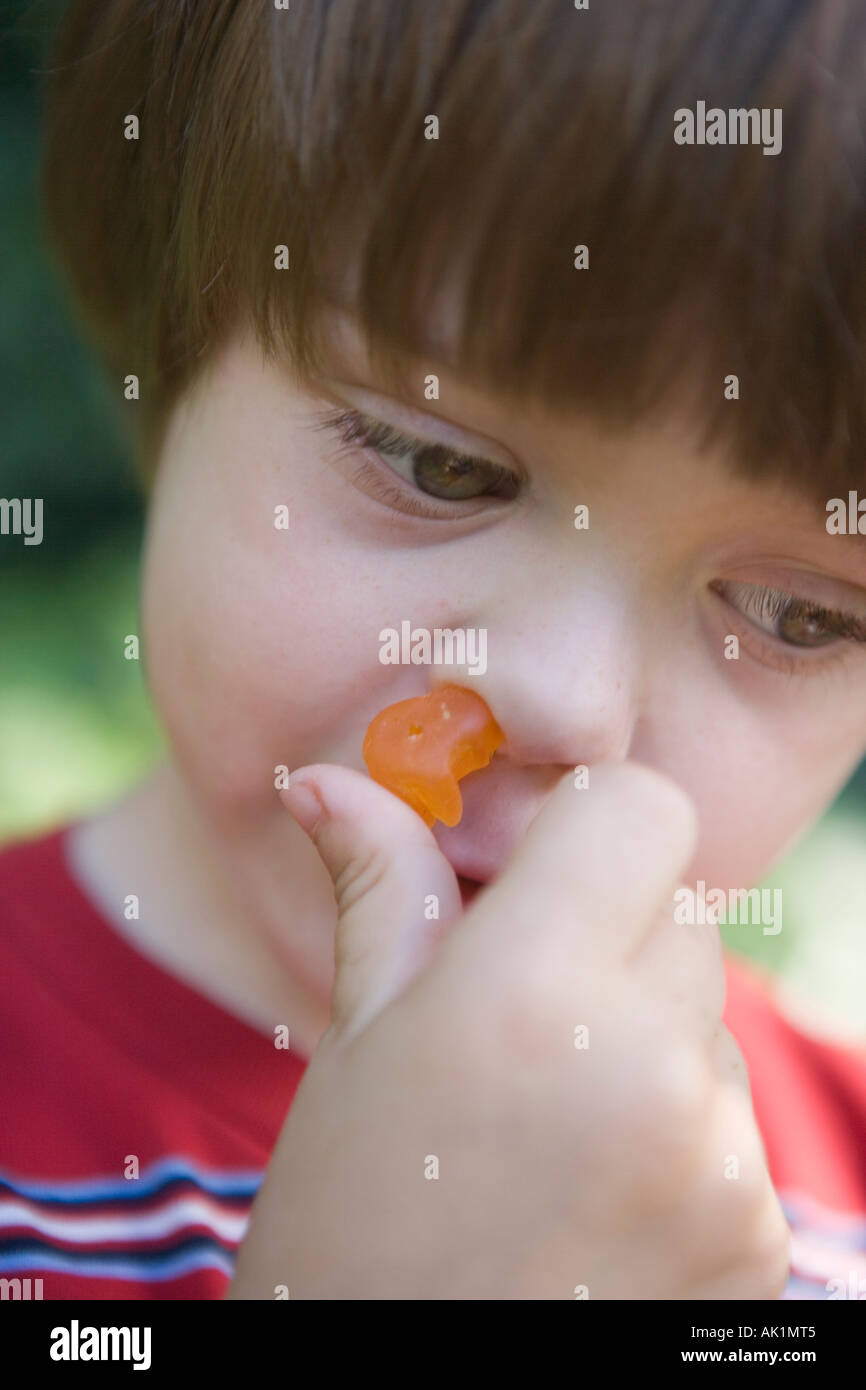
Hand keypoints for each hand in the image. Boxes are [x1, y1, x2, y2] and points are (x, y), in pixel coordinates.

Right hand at [227, 761, 789, 1299]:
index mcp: (529, 996)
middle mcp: (648, 1068)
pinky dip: (679, 1133)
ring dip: (647, 1039)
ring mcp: (719, 1161)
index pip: (644, 809)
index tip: (539, 877)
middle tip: (523, 1019)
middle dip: (611, 935)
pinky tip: (596, 1198)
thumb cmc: (345, 1225)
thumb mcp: (355, 1044)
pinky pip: (733, 1120)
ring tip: (551, 1127)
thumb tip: (328, 780)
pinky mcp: (760, 1236)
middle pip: (681, 910)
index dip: (590, 824)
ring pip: (709, 1016)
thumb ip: (381, 891)